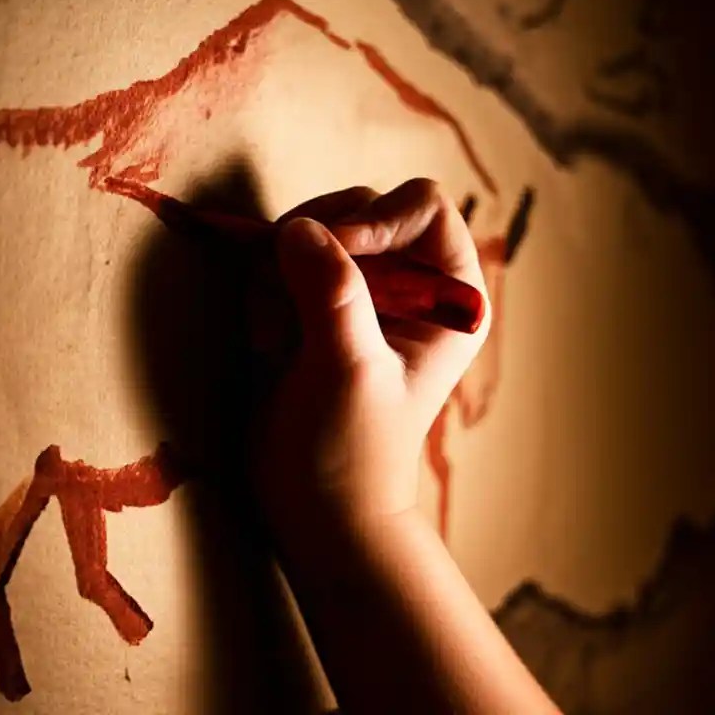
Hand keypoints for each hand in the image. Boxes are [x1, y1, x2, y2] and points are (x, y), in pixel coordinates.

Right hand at [252, 179, 489, 536]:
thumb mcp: (350, 371)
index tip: (332, 253)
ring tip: (275, 338)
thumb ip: (333, 295)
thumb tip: (298, 228)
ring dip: (279, 274)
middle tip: (285, 304)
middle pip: (360, 207)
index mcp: (451, 296)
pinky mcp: (313, 306)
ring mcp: (361, 293)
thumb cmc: (352, 453)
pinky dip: (263, 291)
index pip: (422, 206)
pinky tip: (267, 345)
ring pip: (311, 230)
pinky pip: (279, 262)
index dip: (374, 218)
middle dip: (314, 246)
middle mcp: (411, 285)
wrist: (316, 509)